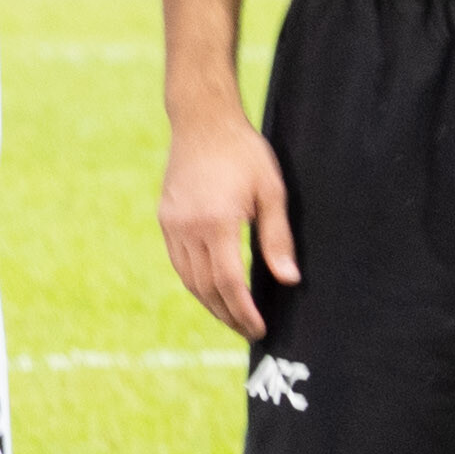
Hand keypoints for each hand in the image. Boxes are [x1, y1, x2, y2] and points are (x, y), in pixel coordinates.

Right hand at [159, 112, 296, 342]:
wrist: (202, 121)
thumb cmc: (243, 152)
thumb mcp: (271, 191)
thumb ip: (277, 238)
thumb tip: (288, 279)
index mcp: (216, 222)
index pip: (228, 282)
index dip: (243, 310)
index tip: (258, 328)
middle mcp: (188, 227)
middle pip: (204, 287)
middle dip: (227, 314)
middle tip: (248, 331)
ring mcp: (172, 224)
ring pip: (188, 278)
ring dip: (209, 303)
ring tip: (231, 317)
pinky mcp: (166, 219)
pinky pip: (178, 262)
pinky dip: (195, 282)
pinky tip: (211, 289)